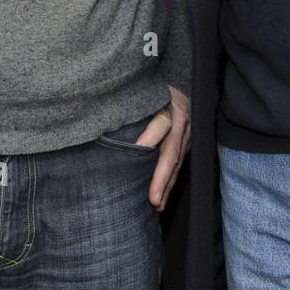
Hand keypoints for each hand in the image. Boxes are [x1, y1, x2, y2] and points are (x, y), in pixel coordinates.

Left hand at [135, 84, 190, 211]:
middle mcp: (181, 121)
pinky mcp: (187, 143)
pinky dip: (170, 182)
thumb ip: (129, 105)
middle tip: (153, 198)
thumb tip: (102, 118)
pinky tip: (161, 198)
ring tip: (156, 204)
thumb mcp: (144, 91)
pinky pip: (179, 165)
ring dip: (167, 184)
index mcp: (169, 106)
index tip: (138, 150)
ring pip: (177, 163)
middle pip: (171, 151)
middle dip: (162, 176)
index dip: (151, 135)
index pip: (162, 122)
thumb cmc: (153, 90)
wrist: (178, 86)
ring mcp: (187, 134)